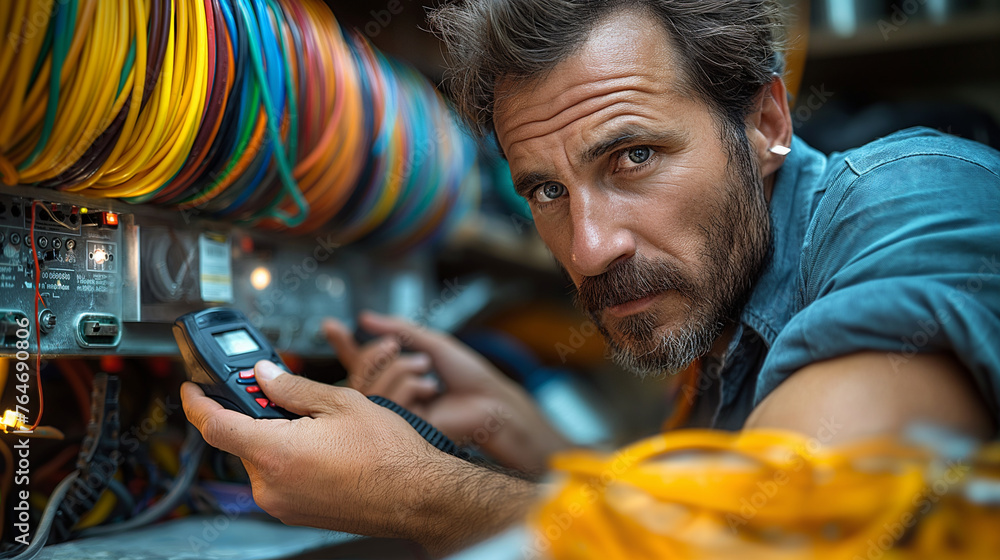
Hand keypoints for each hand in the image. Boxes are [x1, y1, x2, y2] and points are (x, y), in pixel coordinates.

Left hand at [181, 361, 534, 554]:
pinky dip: (288, 457)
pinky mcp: (296, 513)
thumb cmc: (387, 454)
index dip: (197, 402)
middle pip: (240, 440)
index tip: (191, 387)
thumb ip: (293, 389)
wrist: (417, 496)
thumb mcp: (340, 403)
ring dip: (275, 437)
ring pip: (261, 459)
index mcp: (275, 453)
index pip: (215, 424)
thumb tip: (265, 376)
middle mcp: (270, 485)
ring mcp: (282, 504)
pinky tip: (322, 447)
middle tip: (281, 394)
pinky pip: (278, 478)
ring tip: (317, 425)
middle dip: (255, 414)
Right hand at [322, 311, 570, 472]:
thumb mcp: (431, 343)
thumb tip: (364, 317)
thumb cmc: (466, 374)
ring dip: (400, 368)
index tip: (330, 325)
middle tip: (395, 344)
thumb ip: (398, 329)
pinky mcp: (401, 431)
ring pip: (371, 387)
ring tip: (426, 369)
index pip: (360, 361)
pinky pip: (389, 401)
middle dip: (374, 353)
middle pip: (360, 372)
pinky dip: (411, 386)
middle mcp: (390, 397)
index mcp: (396, 376)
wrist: (490, 402)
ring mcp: (394, 416)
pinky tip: (431, 390)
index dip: (343, 344)